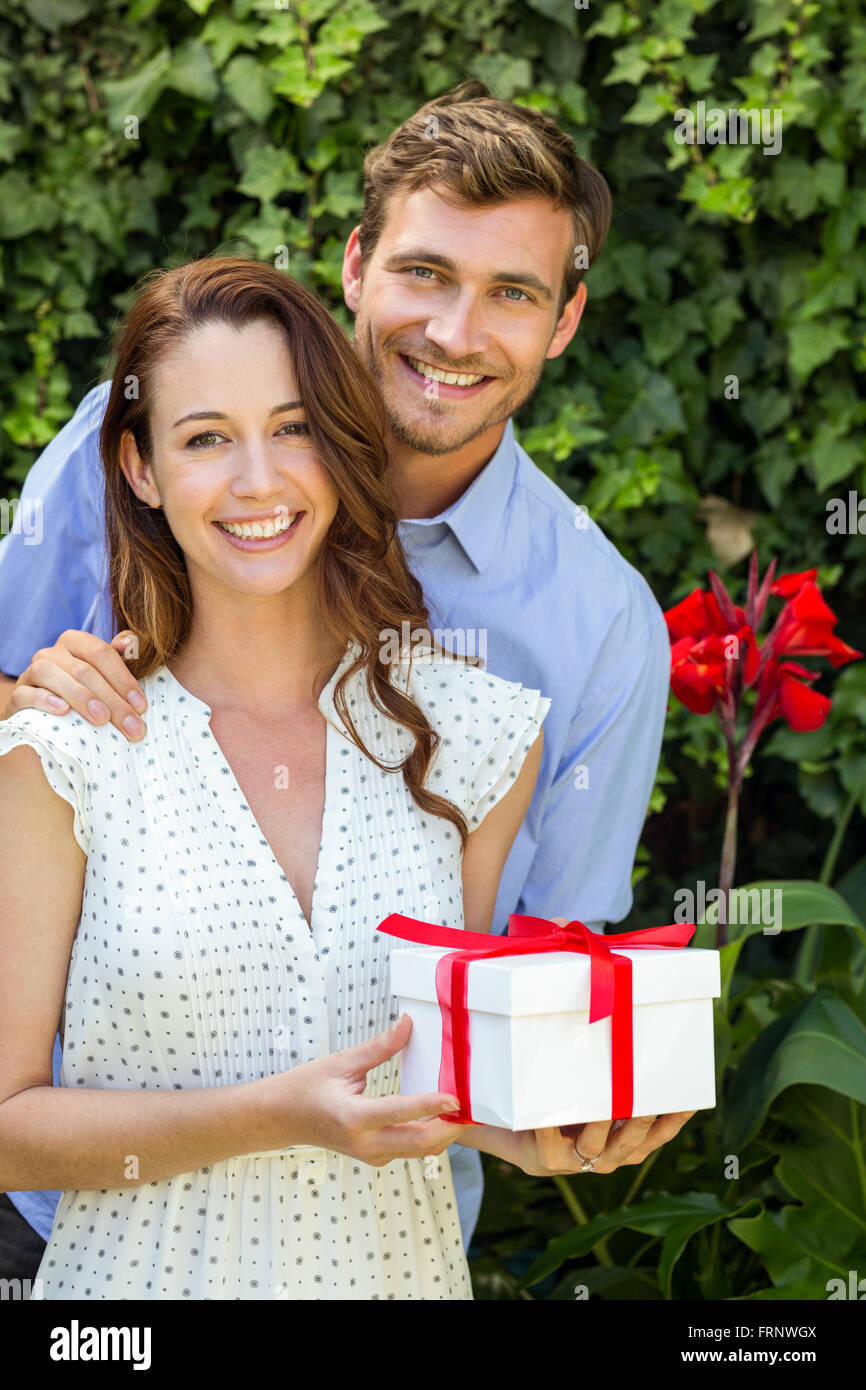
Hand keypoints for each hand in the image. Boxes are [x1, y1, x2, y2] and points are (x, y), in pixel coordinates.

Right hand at [6, 630, 148, 740]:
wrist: (40, 710)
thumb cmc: (81, 689)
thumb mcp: (103, 673)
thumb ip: (119, 657)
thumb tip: (132, 643)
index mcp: (75, 641)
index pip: (101, 653)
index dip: (124, 679)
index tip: (141, 706)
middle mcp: (52, 652)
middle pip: (83, 670)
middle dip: (112, 700)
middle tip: (132, 726)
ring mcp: (31, 672)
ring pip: (51, 675)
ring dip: (80, 697)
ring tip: (102, 719)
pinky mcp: (17, 695)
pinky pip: (26, 694)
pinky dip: (44, 701)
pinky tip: (63, 711)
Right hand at [257, 1014, 467, 1166]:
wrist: (282, 1118)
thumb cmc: (308, 1086)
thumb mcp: (343, 1061)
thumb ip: (380, 1047)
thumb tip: (409, 1023)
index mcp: (355, 1118)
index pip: (402, 1112)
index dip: (432, 1104)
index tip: (457, 1097)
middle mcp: (365, 1143)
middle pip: (420, 1143)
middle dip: (451, 1128)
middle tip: (474, 1108)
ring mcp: (370, 1155)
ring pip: (418, 1150)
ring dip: (443, 1133)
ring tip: (464, 1111)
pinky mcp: (374, 1156)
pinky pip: (408, 1149)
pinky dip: (428, 1135)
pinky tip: (440, 1117)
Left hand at [494, 1110, 695, 1176]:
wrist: (527, 1146)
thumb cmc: (572, 1119)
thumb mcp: (601, 1109)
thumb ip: (619, 1092)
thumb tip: (635, 1048)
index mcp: (628, 1147)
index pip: (660, 1135)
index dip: (674, 1120)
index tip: (689, 1099)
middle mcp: (609, 1158)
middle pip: (632, 1142)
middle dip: (641, 1122)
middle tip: (647, 1101)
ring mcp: (580, 1162)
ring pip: (596, 1144)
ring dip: (601, 1126)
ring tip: (604, 1107)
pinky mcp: (550, 1159)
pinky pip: (550, 1140)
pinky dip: (549, 1125)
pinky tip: (547, 1111)